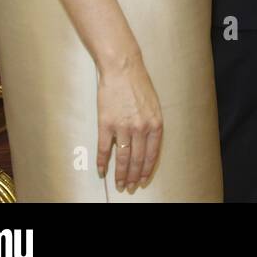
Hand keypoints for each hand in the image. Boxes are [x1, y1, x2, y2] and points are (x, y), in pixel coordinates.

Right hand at [96, 55, 161, 191]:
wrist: (123, 69)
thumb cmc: (139, 85)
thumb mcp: (154, 105)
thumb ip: (152, 125)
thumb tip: (148, 144)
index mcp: (155, 124)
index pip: (152, 154)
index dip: (147, 170)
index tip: (143, 180)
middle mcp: (141, 128)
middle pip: (137, 160)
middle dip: (133, 176)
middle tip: (130, 187)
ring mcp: (123, 127)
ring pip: (122, 158)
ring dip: (120, 174)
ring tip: (119, 184)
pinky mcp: (106, 124)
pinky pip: (104, 149)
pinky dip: (102, 162)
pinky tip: (101, 171)